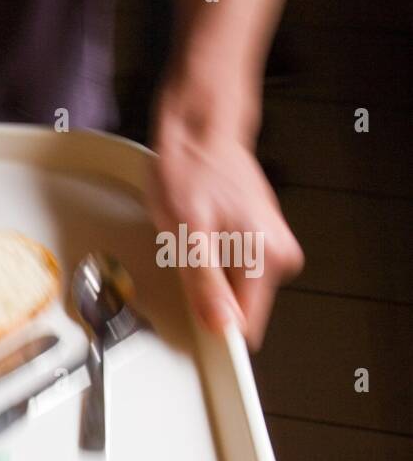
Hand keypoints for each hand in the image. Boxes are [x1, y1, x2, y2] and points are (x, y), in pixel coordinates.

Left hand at [147, 84, 303, 349]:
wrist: (198, 132)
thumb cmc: (190, 169)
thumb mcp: (187, 234)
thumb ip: (204, 284)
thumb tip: (219, 325)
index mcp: (266, 256)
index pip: (247, 324)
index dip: (214, 328)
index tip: (192, 325)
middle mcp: (276, 252)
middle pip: (237, 307)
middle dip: (204, 296)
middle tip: (184, 264)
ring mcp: (267, 245)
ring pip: (230, 289)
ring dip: (203, 277)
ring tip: (188, 243)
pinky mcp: (253, 239)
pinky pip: (228, 270)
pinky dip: (206, 262)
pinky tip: (196, 238)